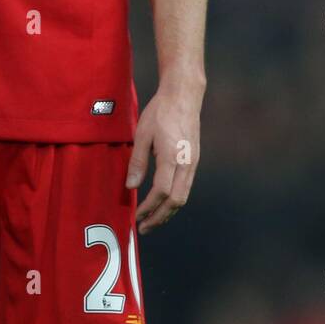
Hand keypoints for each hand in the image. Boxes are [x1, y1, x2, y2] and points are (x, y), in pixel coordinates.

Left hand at [126, 79, 201, 233]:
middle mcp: (186, 163)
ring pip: (184, 196)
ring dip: (168, 211)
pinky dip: (174, 200)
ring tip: (153, 219)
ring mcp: (193, 162)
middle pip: (176, 201)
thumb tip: (130, 186)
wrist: (184, 96)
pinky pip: (185, 187)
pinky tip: (163, 201)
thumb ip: (137, 162)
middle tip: (144, 227)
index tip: (136, 215)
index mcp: (172, 157)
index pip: (161, 192)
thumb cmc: (160, 112)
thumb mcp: (142, 135)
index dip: (148, 208)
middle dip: (160, 217)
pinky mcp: (194, 159)